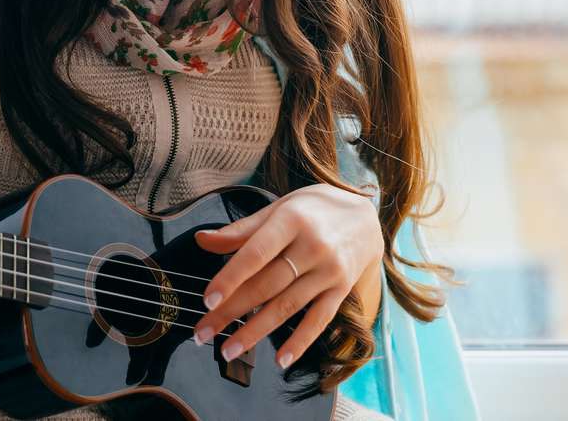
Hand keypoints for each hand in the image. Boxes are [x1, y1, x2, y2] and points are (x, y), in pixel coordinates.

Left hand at [190, 183, 383, 369]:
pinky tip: (280, 360)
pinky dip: (300, 342)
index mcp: (291, 220)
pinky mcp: (342, 289)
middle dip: (232, 311)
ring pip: (287, 306)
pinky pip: (319, 319)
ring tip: (229, 350)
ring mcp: (329, 270)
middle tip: (203, 333)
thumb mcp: (278, 207)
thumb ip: (242, 229)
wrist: (366, 217)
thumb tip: (202, 240)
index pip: (255, 254)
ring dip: (256, 332)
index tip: (207, 300)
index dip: (230, 277)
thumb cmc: (313, 210)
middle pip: (266, 285)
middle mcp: (312, 246)